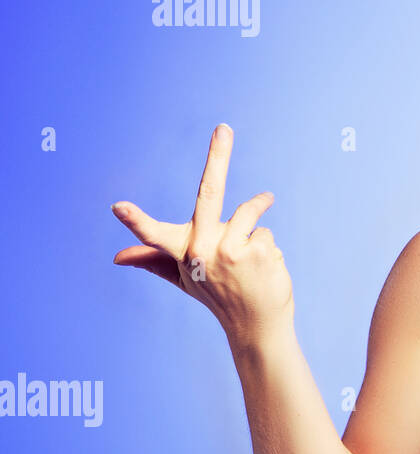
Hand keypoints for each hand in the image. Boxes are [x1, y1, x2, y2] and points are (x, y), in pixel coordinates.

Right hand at [111, 123, 294, 349]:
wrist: (256, 326)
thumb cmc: (218, 296)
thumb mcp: (186, 277)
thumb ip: (155, 261)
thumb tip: (117, 258)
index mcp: (183, 254)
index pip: (154, 236)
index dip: (136, 221)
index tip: (118, 207)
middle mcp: (203, 251)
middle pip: (208, 195)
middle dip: (217, 158)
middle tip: (223, 127)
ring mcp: (230, 251)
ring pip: (250, 214)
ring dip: (257, 221)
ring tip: (255, 253)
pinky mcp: (255, 251)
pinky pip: (265, 231)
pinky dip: (268, 246)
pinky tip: (264, 269)